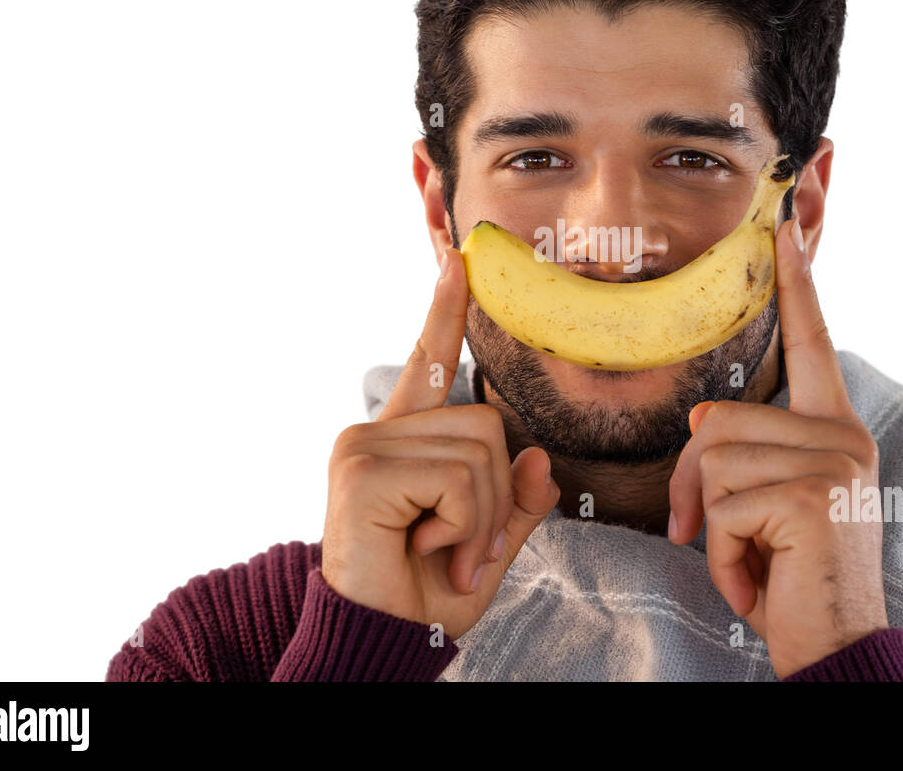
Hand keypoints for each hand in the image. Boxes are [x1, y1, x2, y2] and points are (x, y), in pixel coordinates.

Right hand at [321, 247, 560, 640]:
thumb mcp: (490, 542)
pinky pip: (460, 478)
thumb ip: (516, 500)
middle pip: (488, 422)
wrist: (382, 641)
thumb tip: (539, 458)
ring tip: (445, 551)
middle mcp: (377, 430)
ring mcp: (363, 445)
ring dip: (483, 517)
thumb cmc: (426, 591)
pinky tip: (429, 547)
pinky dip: (465, 525)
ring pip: (482, 450)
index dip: (446, 312)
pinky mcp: (362, 470)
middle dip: (497, 494)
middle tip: (463, 544)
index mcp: (405, 438)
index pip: (431, 362)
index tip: (459, 260)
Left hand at [668, 215, 888, 677]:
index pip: (811, 342)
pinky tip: (757, 581)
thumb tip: (702, 420)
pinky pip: (716, 505)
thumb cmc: (796, 578)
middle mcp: (842, 434)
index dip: (794, 283)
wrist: (837, 648)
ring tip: (755, 562)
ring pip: (709, 459)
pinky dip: (719, 555)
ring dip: (710, 528)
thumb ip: (744, 451)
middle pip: (716, 419)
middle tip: (726, 543)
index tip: (781, 223)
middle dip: (693, 488)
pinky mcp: (809, 492)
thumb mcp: (768, 505)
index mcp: (836, 428)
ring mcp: (831, 460)